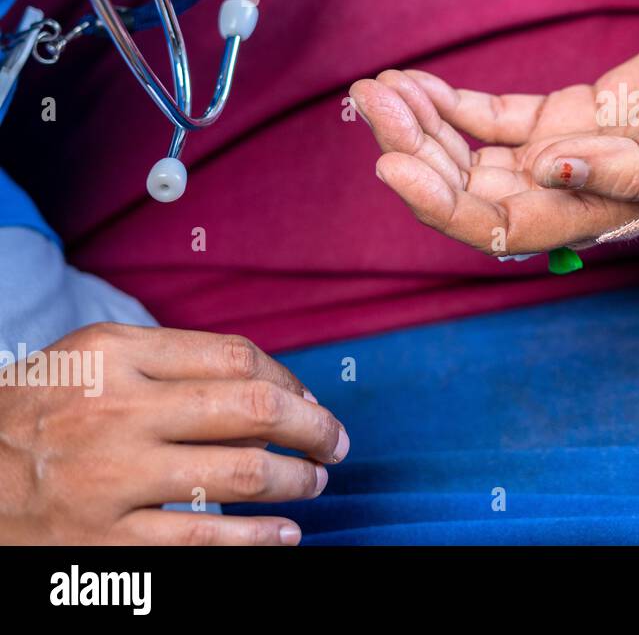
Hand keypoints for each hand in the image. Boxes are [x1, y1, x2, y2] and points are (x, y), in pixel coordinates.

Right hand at [0, 323, 347, 544]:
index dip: (289, 380)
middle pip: (252, 408)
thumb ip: (177, 360)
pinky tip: (284, 534)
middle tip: (335, 442)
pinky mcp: (102, 540)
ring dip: (295, 479)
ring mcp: (109, 478)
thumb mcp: (95, 358)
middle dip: (312, 427)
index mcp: (118, 355)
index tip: (310, 401)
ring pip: (240, 474)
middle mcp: (117, 410)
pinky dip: (257, 538)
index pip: (236, 358)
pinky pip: (203, 539)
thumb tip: (277, 386)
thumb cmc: (45, 409)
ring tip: (313, 481)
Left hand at [349, 14, 638, 254]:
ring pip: (475, 152)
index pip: (504, 226)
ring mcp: (573, 148)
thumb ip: (634, 167)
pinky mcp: (576, 109)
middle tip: (372, 105)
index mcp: (608, 209)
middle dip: (417, 151)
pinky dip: (452, 101)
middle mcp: (579, 187)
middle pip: (473, 188)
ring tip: (375, 90)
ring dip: (423, 126)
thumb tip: (547, 167)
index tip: (391, 161)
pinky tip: (412, 81)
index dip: (440, 204)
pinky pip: (498, 115)